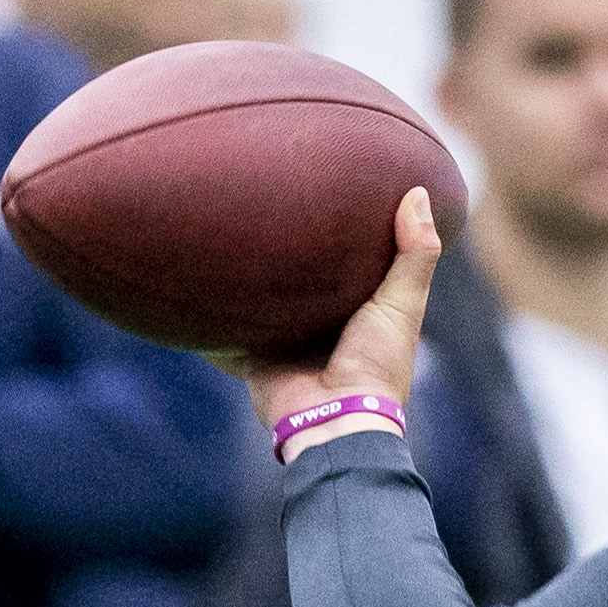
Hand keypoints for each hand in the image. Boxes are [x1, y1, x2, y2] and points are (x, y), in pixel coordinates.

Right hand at [215, 187, 441, 462]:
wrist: (333, 421)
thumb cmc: (375, 364)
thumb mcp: (402, 303)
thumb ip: (415, 253)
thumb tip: (418, 190)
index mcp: (356, 308)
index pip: (345, 260)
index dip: (339, 229)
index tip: (325, 185)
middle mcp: (318, 321)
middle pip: (297, 276)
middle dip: (282, 248)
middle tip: (263, 196)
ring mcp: (282, 337)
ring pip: (259, 297)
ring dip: (245, 275)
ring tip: (223, 227)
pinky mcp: (250, 352)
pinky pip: (223, 327)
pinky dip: (210, 311)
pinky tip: (190, 277)